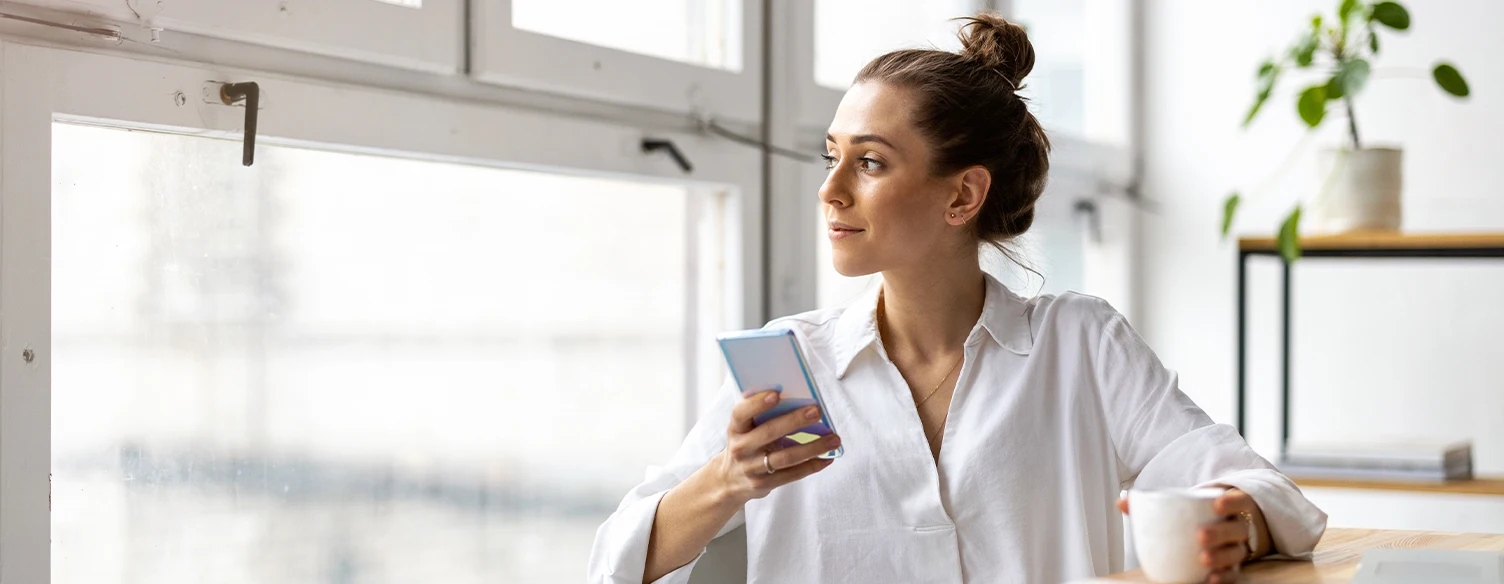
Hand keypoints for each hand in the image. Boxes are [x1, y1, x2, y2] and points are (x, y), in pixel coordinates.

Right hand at [710, 389, 840, 504]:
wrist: (729, 479)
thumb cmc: (745, 444)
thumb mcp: (744, 428)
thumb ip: (761, 414)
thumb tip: (794, 396)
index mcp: (735, 428)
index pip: (741, 413)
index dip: (757, 403)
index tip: (776, 394)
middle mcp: (741, 448)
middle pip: (769, 433)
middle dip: (794, 421)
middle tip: (816, 411)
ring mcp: (752, 468)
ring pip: (786, 457)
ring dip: (813, 447)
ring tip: (834, 439)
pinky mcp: (764, 484)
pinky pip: (792, 474)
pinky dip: (812, 465)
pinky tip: (827, 458)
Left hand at [1118, 488, 1262, 583]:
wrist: (1217, 526)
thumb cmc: (1195, 514)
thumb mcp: (1182, 504)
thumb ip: (1153, 503)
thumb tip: (1121, 503)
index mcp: (1228, 507)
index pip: (1238, 500)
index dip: (1231, 502)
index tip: (1216, 505)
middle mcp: (1238, 527)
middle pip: (1236, 529)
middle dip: (1220, 533)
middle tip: (1201, 536)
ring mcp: (1238, 547)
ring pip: (1236, 552)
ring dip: (1221, 557)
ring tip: (1203, 559)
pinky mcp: (1234, 566)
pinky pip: (1234, 573)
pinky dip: (1224, 576)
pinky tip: (1210, 579)